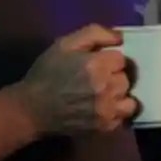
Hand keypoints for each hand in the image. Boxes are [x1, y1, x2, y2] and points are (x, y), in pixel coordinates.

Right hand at [11, 24, 138, 135]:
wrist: (32, 110)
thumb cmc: (47, 74)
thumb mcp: (65, 44)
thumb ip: (95, 33)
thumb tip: (120, 37)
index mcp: (97, 65)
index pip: (121, 58)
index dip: (108, 60)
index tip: (97, 64)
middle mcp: (106, 88)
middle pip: (126, 78)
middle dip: (114, 77)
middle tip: (97, 80)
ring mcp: (107, 110)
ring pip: (129, 99)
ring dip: (118, 96)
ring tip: (103, 96)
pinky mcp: (105, 127)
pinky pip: (124, 117)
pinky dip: (117, 112)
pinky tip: (102, 108)